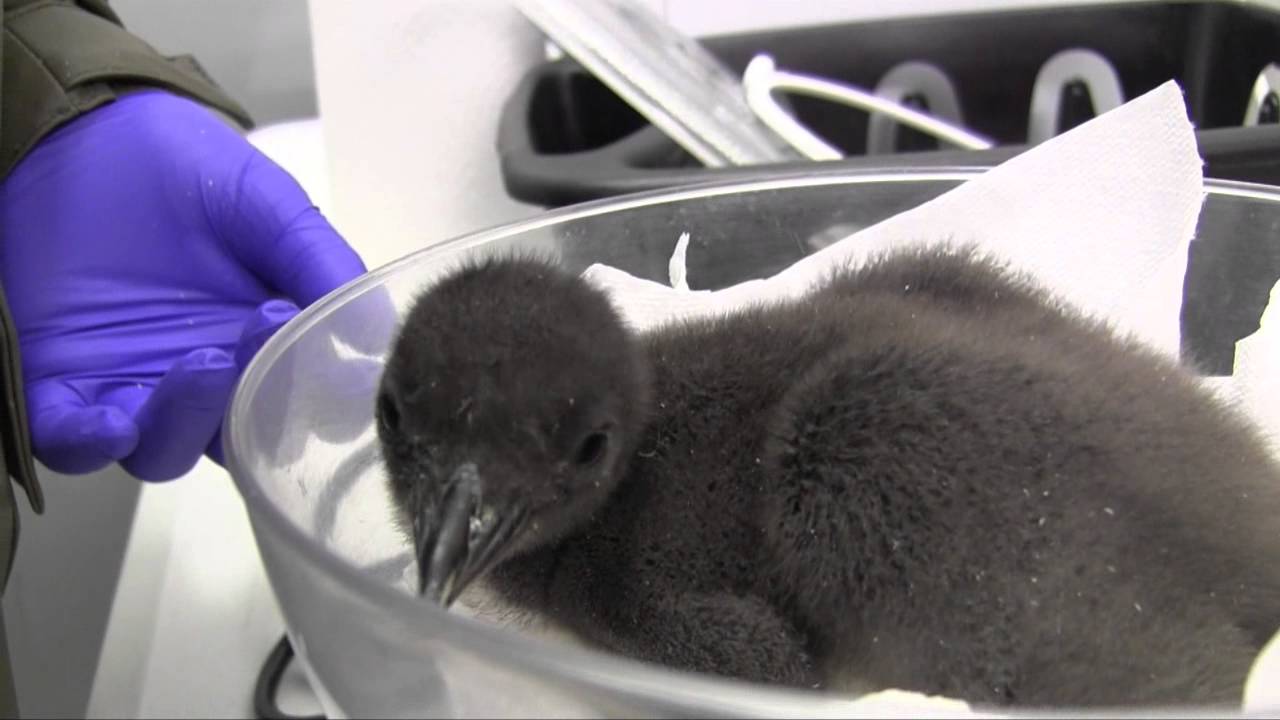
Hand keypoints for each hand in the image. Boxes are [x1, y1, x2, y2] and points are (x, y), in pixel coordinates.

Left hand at [0, 90, 366, 480]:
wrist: (91, 133)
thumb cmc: (189, 170)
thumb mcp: (273, 207)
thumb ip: (319, 263)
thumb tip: (374, 332)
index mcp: (260, 348)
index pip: (296, 408)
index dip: (319, 412)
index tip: (336, 377)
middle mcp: (204, 382)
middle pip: (234, 440)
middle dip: (254, 411)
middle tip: (260, 340)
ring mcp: (133, 386)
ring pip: (163, 450)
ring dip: (185, 425)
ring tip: (206, 364)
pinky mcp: (62, 383)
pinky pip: (71, 441)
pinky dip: (89, 444)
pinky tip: (110, 425)